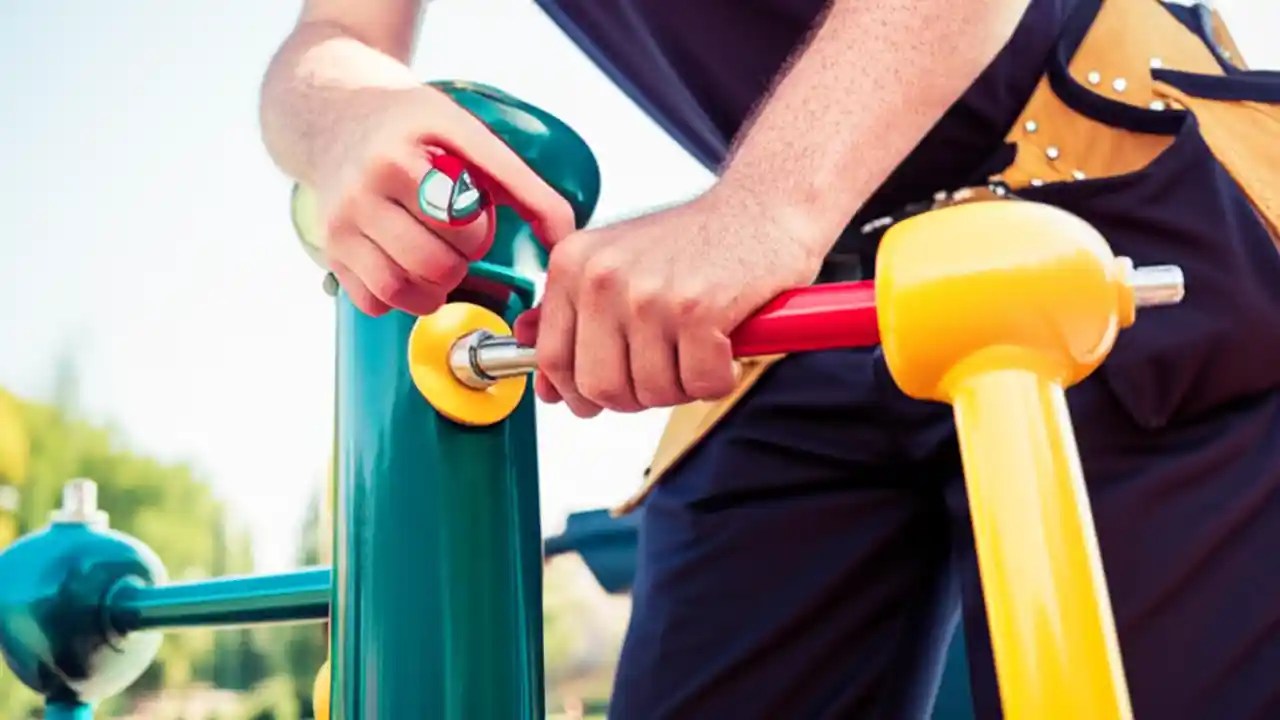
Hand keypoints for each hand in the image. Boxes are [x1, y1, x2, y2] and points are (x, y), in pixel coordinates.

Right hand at [309, 86, 573, 315]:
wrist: (334, 116)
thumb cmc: (412, 128)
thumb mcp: (468, 135)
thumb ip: (524, 186)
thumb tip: (565, 239)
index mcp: (405, 154)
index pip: (463, 220)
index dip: (481, 229)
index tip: (476, 215)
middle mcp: (368, 186)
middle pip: (437, 263)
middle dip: (460, 259)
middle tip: (455, 238)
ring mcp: (342, 221)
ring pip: (402, 288)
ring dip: (433, 287)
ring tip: (436, 258)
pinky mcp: (331, 251)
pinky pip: (374, 302)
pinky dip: (401, 298)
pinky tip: (407, 269)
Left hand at [517, 186, 826, 417]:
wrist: (763, 207)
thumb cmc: (694, 241)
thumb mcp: (614, 262)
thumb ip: (567, 308)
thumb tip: (524, 348)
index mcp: (573, 264)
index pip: (551, 359)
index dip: (578, 391)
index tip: (601, 393)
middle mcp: (604, 278)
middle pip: (599, 388)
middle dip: (636, 394)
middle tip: (665, 368)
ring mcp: (650, 295)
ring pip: (652, 392)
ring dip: (683, 386)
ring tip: (698, 349)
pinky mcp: (700, 310)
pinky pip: (701, 384)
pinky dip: (719, 378)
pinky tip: (725, 347)